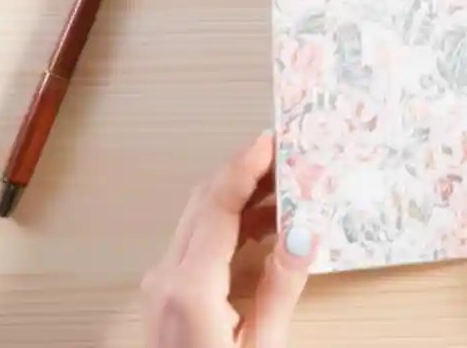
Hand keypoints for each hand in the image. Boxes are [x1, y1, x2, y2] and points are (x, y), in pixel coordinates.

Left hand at [141, 132, 315, 347]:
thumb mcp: (263, 346)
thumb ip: (281, 286)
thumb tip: (305, 231)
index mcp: (189, 288)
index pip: (218, 205)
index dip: (247, 166)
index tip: (275, 139)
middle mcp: (166, 277)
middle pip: (206, 202)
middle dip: (248, 171)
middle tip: (291, 152)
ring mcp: (161, 284)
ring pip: (201, 218)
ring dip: (243, 195)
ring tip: (290, 184)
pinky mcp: (167, 292)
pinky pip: (199, 240)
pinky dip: (232, 222)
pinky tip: (267, 223)